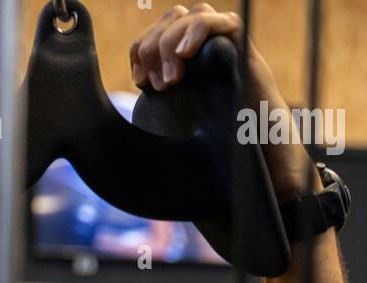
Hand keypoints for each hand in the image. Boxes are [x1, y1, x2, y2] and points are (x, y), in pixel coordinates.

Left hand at [129, 3, 318, 203]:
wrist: (260, 182)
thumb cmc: (218, 172)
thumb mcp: (171, 144)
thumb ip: (151, 123)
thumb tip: (106, 137)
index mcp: (183, 75)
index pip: (155, 37)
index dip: (141, 51)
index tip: (140, 82)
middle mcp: (204, 61)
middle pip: (171, 20)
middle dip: (153, 46)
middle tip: (156, 84)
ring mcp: (226, 57)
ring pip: (193, 15)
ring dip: (173, 41)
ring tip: (172, 80)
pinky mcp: (247, 60)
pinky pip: (224, 23)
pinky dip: (201, 30)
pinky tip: (187, 56)